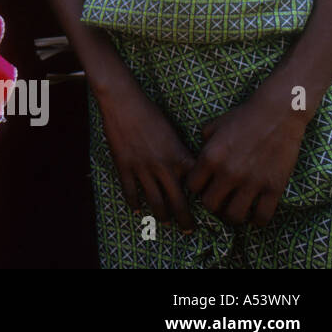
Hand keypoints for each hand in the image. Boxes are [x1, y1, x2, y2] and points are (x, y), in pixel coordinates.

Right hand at [95, 77, 196, 230]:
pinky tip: (137, 210)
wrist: (124, 102)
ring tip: (165, 222)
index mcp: (179, 156)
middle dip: (185, 219)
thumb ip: (180, 152)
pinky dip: (134, 203)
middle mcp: (163, 166)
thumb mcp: (173, 131)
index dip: (202, 199)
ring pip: (155, 200)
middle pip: (177, 201)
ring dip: (161, 215)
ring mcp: (142, 168)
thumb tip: (188, 167)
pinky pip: (130, 191)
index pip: (195, 185)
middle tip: (189, 229)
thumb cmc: (151, 112)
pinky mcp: (124, 166)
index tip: (207, 209)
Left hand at [186, 81, 305, 226]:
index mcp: (210, 157)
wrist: (277, 113)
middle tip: (219, 201)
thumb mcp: (213, 127)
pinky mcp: (274, 187)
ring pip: (234, 216)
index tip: (204, 187)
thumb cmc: (243, 117)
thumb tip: (197, 163)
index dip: (196, 189)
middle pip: (210, 205)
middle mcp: (229, 172)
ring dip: (232, 217)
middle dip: (212, 205)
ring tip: (235, 210)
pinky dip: (257, 221)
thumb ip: (202, 146)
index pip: (192, 187)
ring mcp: (252, 182)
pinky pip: (262, 216)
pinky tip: (255, 214)